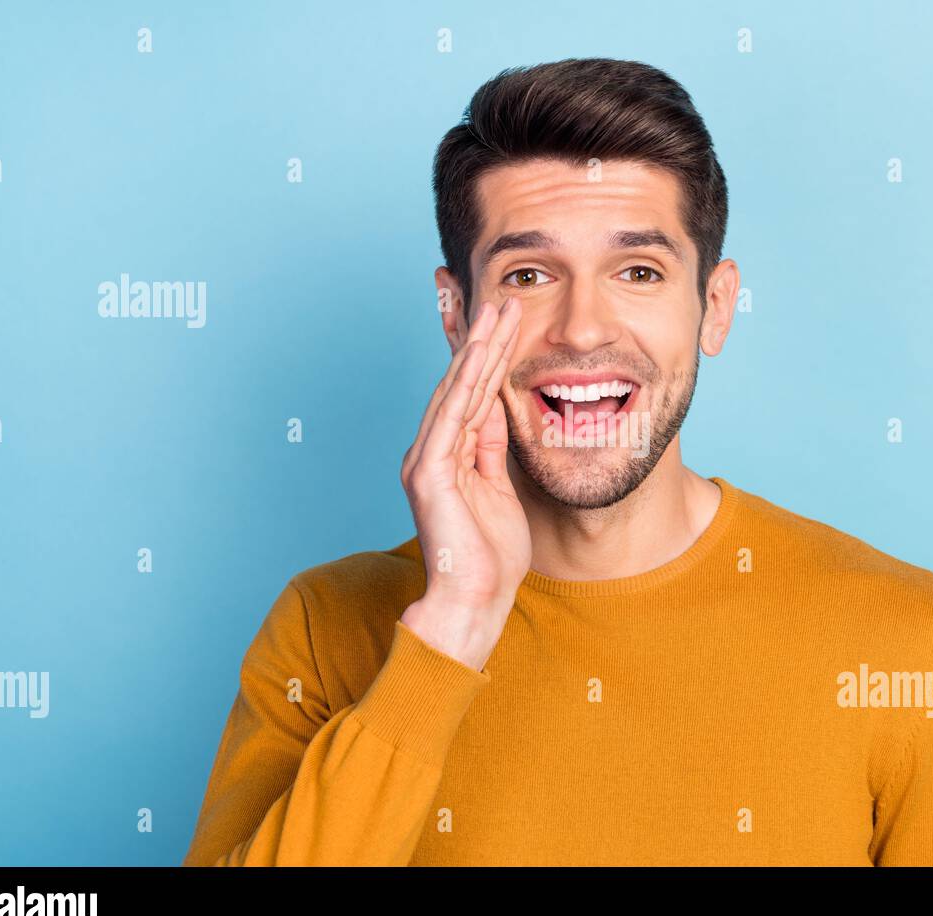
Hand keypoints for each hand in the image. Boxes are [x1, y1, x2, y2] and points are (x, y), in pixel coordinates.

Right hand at [398, 296, 529, 670]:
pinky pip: (450, 420)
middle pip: (460, 384)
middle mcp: (431, 451)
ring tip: (496, 313)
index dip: (488, 356)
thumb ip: (490, 449)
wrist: (473, 599)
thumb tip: (495, 408)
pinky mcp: (428, 475)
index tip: (506, 321)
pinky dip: (465, 386)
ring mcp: (426, 461)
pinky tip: (479, 356)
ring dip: (477, 351)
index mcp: (448, 455)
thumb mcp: (498, 488)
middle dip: (482, 340)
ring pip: (455, 393)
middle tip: (503, 299)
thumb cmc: (490, 556)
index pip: (470, 394)